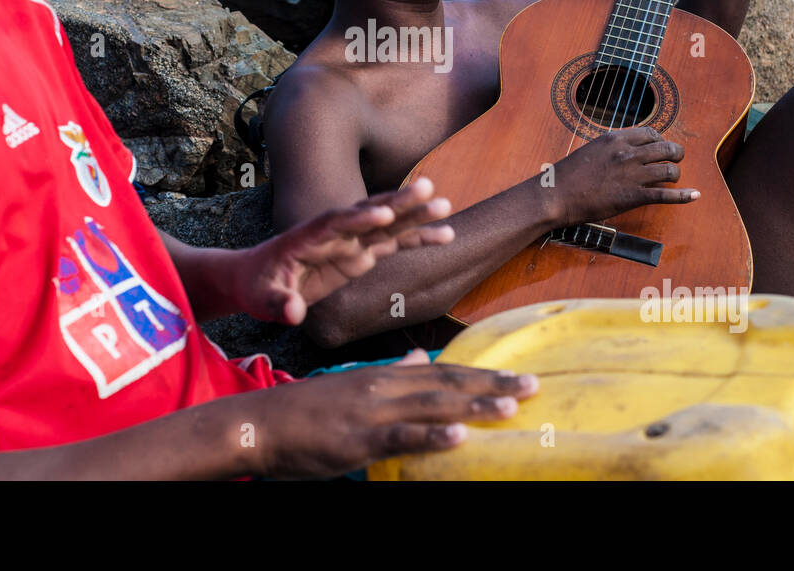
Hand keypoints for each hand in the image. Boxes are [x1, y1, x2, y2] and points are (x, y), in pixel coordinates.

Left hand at [235, 177, 453, 324]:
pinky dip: (419, 238)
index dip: (357, 218)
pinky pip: (394, 243)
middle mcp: (333, 233)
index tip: (383, 214)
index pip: (333, 223)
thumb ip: (279, 303)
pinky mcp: (362, 254)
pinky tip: (446, 234)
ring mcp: (350, 241)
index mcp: (307, 237)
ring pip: (387, 223)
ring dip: (414, 214)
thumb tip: (294, 312)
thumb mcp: (262, 298)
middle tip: (426, 187)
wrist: (260, 279)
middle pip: (367, 212)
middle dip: (396, 201)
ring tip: (445, 205)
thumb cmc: (258, 286)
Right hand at [247, 351, 539, 477]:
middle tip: (533, 386)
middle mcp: (384, 387)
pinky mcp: (356, 438)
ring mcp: (371, 411)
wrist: (260, 424)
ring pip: (431, 406)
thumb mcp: (353, 384)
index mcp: (386, 376)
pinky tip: (458, 437)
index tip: (517, 377)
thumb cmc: (306, 411)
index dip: (482, 375)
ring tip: (509, 406)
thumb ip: (391, 371)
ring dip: (473, 406)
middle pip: (447, 385)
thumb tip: (421, 355)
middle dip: (491, 386)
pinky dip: (430, 436)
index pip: (443, 373)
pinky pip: (399, 436)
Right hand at [551, 126, 697, 224]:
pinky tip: (694, 196)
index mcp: (615, 139)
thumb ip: (611, 148)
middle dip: (676, 154)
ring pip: (669, 170)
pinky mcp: (633, 196)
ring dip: (676, 175)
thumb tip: (625, 149)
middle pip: (666, 148)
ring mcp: (631, 174)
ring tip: (675, 179)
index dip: (661, 140)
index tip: (661, 147)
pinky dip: (684, 196)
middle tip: (676, 160)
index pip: (650, 133)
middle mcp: (627, 153)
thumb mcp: (590, 150)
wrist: (556, 196)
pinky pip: (666, 195)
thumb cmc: (567, 175)